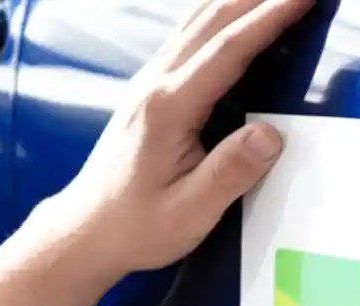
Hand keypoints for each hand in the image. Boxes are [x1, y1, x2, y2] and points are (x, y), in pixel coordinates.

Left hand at [26, 0, 313, 283]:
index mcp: (169, 109)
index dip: (269, 18)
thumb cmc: (138, 226)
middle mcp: (155, 84)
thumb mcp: (190, 212)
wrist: (88, 230)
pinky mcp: (150, 90)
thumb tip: (271, 135)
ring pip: (196, 21)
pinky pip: (188, 36)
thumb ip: (231, 172)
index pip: (228, 49)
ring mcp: (149, 83)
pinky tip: (232, 9)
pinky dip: (218, 13)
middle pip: (211, 20)